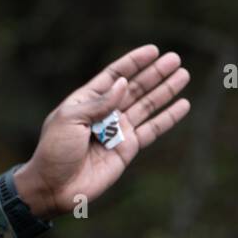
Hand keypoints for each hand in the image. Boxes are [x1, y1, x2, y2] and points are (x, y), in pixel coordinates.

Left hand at [13, 44, 190, 219]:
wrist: (54, 187)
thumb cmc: (54, 150)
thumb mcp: (70, 119)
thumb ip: (99, 102)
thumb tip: (123, 84)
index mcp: (87, 101)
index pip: (114, 76)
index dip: (133, 62)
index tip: (153, 50)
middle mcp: (105, 113)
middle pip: (135, 88)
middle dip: (155, 73)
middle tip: (175, 59)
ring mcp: (118, 131)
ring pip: (147, 106)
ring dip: (165, 91)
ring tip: (183, 74)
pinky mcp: (127, 149)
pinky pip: (152, 130)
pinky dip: (168, 118)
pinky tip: (183, 105)